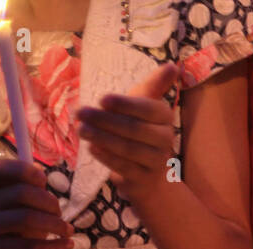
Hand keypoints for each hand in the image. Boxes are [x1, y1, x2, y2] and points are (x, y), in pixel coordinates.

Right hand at [0, 158, 73, 248]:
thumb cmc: (16, 233)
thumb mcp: (26, 210)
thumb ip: (33, 193)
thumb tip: (41, 172)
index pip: (2, 168)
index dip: (25, 170)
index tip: (44, 181)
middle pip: (22, 193)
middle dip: (50, 202)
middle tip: (60, 214)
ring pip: (26, 218)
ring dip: (55, 224)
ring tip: (67, 231)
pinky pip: (30, 246)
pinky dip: (55, 246)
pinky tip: (68, 245)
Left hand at [75, 62, 178, 207]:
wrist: (148, 174)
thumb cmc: (141, 132)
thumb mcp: (145, 105)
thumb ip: (155, 85)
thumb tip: (172, 66)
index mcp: (165, 117)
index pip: (147, 109)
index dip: (125, 104)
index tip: (101, 99)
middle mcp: (166, 139)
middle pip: (134, 128)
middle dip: (105, 120)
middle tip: (80, 113)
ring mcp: (157, 161)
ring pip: (128, 148)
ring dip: (101, 137)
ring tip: (80, 129)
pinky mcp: (144, 179)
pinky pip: (124, 167)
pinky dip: (106, 157)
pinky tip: (91, 148)